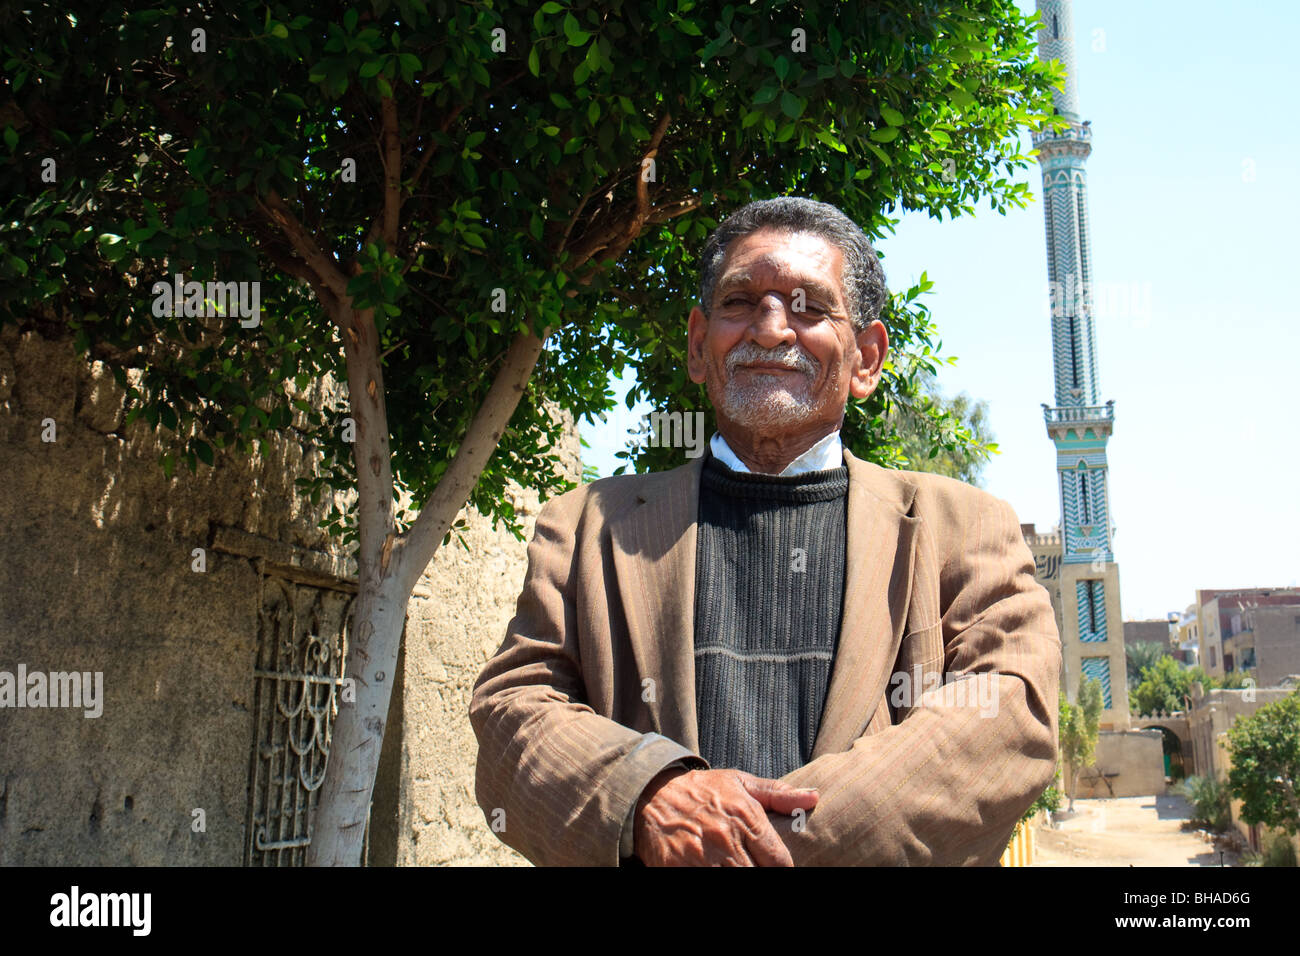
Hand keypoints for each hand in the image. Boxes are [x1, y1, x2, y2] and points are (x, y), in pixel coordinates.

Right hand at [632, 767, 818, 865]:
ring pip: (736, 882)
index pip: (780, 862)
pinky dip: (712, 880)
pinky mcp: (679, 869)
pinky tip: (715, 870)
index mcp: (746, 816)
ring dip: (740, 877)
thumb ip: (778, 793)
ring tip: (735, 867)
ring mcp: (702, 857)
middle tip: (753, 866)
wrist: (649, 794)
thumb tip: (813, 798)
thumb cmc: (701, 790)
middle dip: (760, 873)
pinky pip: (705, 883)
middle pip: (759, 876)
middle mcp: (727, 839)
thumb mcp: (739, 782)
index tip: (776, 868)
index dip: (782, 870)